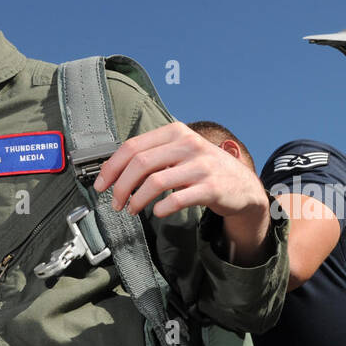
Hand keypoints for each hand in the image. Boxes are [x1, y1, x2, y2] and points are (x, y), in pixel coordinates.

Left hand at [92, 121, 271, 262]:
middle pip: (140, 163)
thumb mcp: (182, 152)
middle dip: (121, 186)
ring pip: (155, 182)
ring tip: (133, 209)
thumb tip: (115, 170)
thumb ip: (155, 154)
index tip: (101, 184)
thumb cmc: (206, 170)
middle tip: (116, 202)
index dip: (112, 167)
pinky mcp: (211, 188)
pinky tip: (158, 212)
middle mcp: (189, 145)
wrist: (243, 187)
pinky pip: (176, 199)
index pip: (133, 146)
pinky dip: (161, 208)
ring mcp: (201, 166)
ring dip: (137, 200)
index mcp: (176, 132)